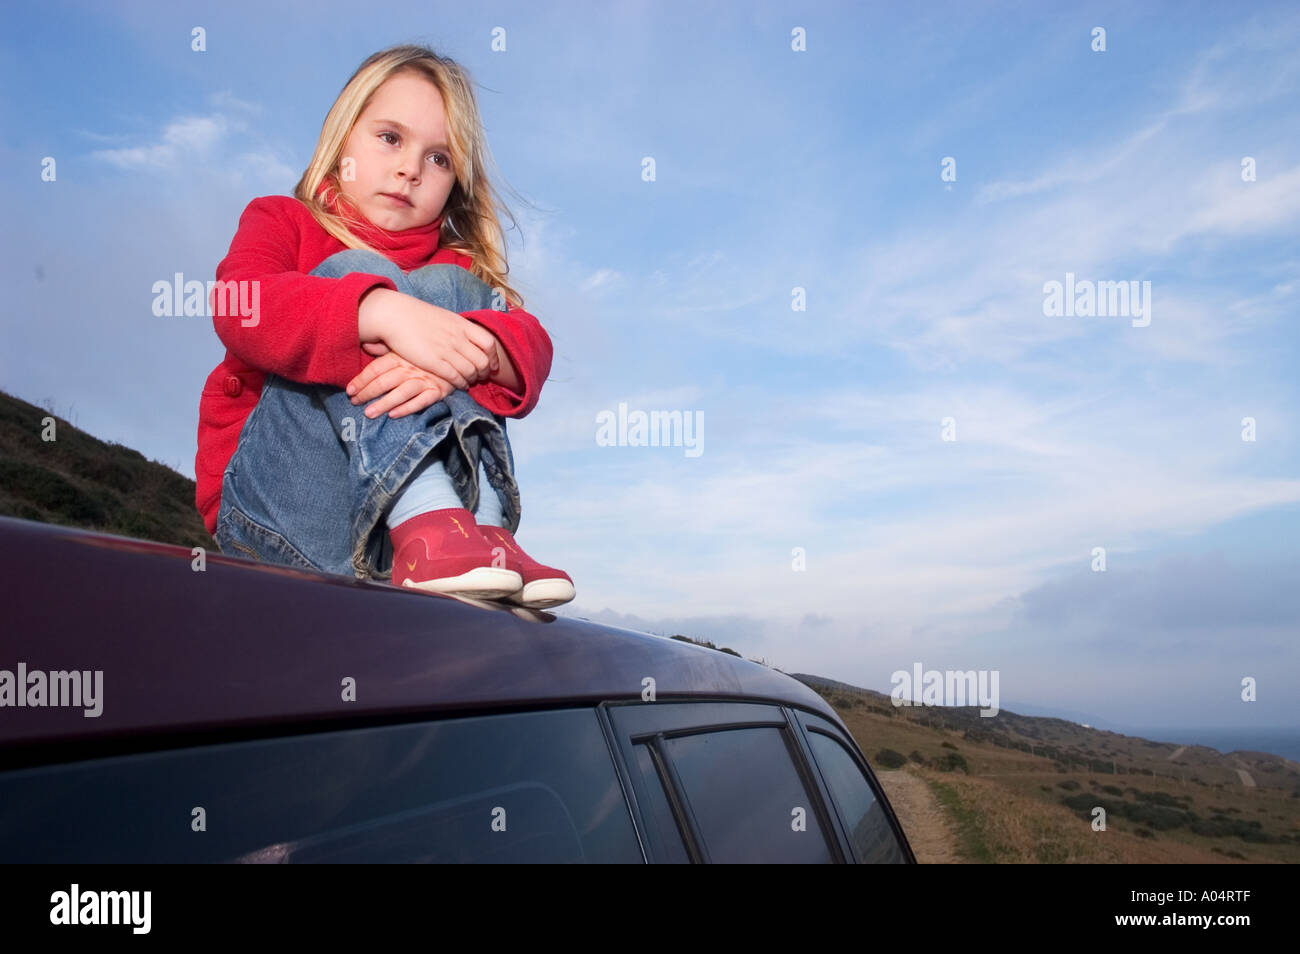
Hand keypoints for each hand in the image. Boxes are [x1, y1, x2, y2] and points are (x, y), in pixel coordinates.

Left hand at [346, 351, 456, 418]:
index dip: (361, 380)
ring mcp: (425, 379)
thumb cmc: (425, 353)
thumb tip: (366, 343)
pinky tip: (394, 415)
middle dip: (367, 393)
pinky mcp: (438, 390)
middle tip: (355, 403)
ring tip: (369, 413)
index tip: (349, 390)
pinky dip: (407, 408)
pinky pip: (421, 401)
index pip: (376, 369)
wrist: (458, 354)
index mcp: (400, 356)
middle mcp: (411, 367)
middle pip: (385, 381)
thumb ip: (384, 348)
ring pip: (401, 392)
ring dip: (384, 403)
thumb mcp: (404, 347)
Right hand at [358, 289, 499, 387]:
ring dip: (473, 379)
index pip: (489, 343)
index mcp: (461, 324)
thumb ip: (458, 328)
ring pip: (471, 370)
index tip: (492, 365)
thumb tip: (467, 336)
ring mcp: (447, 350)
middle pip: (483, 360)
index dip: (494, 357)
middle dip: (485, 372)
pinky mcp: (434, 361)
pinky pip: (455, 377)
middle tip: (482, 377)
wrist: (395, 315)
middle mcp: (458, 337)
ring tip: (470, 382)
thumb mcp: (444, 317)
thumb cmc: (417, 316)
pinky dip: (461, 383)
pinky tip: (460, 385)